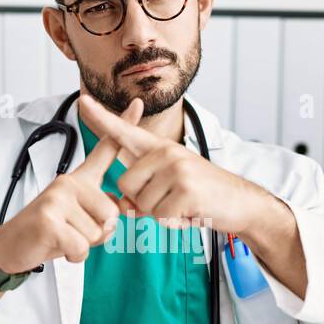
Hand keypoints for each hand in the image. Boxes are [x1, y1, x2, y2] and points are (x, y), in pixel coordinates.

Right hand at [0, 110, 130, 270]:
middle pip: (111, 214)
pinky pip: (81, 246)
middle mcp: (69, 182)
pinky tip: (58, 248)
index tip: (138, 103)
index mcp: (78, 179)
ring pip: (97, 233)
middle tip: (73, 232)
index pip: (105, 150)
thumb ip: (101, 209)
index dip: (122, 127)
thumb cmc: (49, 233)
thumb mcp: (78, 217)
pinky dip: (74, 256)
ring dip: (84, 245)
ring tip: (64, 238)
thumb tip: (117, 210)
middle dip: (98, 234)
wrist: (11, 247)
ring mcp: (57, 198)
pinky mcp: (49, 219)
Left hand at [77, 91, 269, 232]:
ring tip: (183, 205)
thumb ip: (142, 190)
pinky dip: (174, 223)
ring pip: (142, 204)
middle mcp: (166, 153)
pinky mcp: (186, 190)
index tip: (83, 99)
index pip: (124, 132)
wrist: (240, 202)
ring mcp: (177, 169)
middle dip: (143, 203)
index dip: (101, 117)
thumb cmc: (202, 195)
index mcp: (160, 148)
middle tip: (171, 200)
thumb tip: (122, 205)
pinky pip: (161, 217)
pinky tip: (191, 213)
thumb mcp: (170, 184)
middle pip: (125, 185)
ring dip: (161, 214)